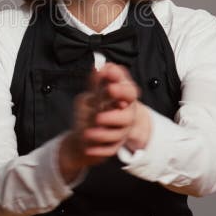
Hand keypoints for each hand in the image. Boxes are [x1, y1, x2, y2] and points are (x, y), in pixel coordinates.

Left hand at [58, 63, 149, 180]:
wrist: (86, 131)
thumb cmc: (95, 106)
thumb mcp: (95, 90)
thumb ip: (98, 79)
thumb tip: (99, 65)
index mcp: (122, 98)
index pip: (129, 92)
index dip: (121, 91)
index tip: (110, 88)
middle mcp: (124, 115)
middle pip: (127, 117)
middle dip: (114, 117)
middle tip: (97, 117)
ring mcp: (120, 132)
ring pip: (118, 135)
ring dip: (102, 134)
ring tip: (86, 132)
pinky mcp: (112, 146)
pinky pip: (109, 150)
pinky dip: (98, 149)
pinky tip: (87, 146)